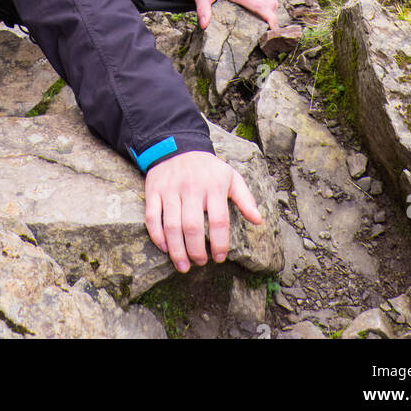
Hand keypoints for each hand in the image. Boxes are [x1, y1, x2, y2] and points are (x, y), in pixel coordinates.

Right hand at [144, 151, 263, 272]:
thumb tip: (258, 221)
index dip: (220, 243)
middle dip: (196, 251)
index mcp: (214, 186)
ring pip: (171, 225)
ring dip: (177, 250)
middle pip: (192, 226)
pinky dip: (157, 236)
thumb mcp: (231, 176)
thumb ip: (245, 199)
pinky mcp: (154, 191)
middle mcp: (191, 188)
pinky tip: (165, 248)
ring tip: (183, 266)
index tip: (220, 258)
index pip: (219, 220)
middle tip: (200, 263)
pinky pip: (152, 217)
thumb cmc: (208, 168)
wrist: (177, 145)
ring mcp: (170, 189)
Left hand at [194, 0, 279, 29]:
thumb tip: (204, 25)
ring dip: (272, 9)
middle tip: (268, 29)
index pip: (260, 5)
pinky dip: (270, 1)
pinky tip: (265, 9)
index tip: (272, 28)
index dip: (270, 18)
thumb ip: (203, 10)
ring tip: (267, 21)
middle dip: (272, 17)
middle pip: (269, 3)